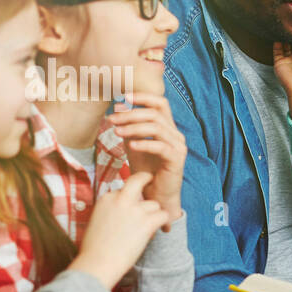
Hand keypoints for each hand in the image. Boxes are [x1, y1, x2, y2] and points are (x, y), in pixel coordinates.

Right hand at [67, 172, 168, 289]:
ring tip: (146, 229)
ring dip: (153, 215)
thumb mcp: (97, 221)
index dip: (130, 198)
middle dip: (146, 179)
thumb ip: (111, 211)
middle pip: (138, 180)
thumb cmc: (95, 248)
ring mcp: (134, 210)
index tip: (132, 204)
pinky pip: (163, 215)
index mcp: (106, 198)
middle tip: (152, 180)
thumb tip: (124, 212)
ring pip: (154, 204)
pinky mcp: (146, 222)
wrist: (97, 263)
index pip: (123, 189)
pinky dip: (163, 222)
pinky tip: (158, 229)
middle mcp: (120, 199)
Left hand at [107, 93, 185, 225]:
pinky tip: (131, 145)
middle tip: (112, 120)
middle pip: (156, 114)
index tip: (124, 97)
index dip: (144, 97)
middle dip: (131, 114)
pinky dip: (144, 143)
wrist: (156, 195)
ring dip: (134, 128)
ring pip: (157, 128)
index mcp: (168, 128)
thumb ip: (128, 126)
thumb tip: (119, 106)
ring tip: (117, 132)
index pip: (160, 103)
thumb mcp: (134, 144)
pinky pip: (160, 146)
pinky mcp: (177, 160)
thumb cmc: (146, 170)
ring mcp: (179, 147)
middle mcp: (176, 134)